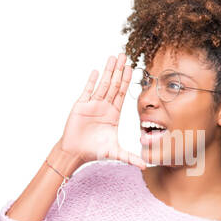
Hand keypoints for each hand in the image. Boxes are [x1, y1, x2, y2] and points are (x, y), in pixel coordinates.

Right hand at [58, 54, 145, 168]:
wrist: (75, 153)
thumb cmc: (93, 152)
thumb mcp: (115, 153)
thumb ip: (130, 157)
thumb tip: (146, 166)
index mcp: (113, 114)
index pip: (122, 93)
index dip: (128, 80)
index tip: (133, 67)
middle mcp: (104, 106)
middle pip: (113, 84)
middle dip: (119, 70)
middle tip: (125, 55)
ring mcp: (92, 105)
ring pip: (102, 84)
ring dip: (108, 71)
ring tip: (113, 57)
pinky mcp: (80, 106)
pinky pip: (87, 91)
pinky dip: (92, 81)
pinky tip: (96, 71)